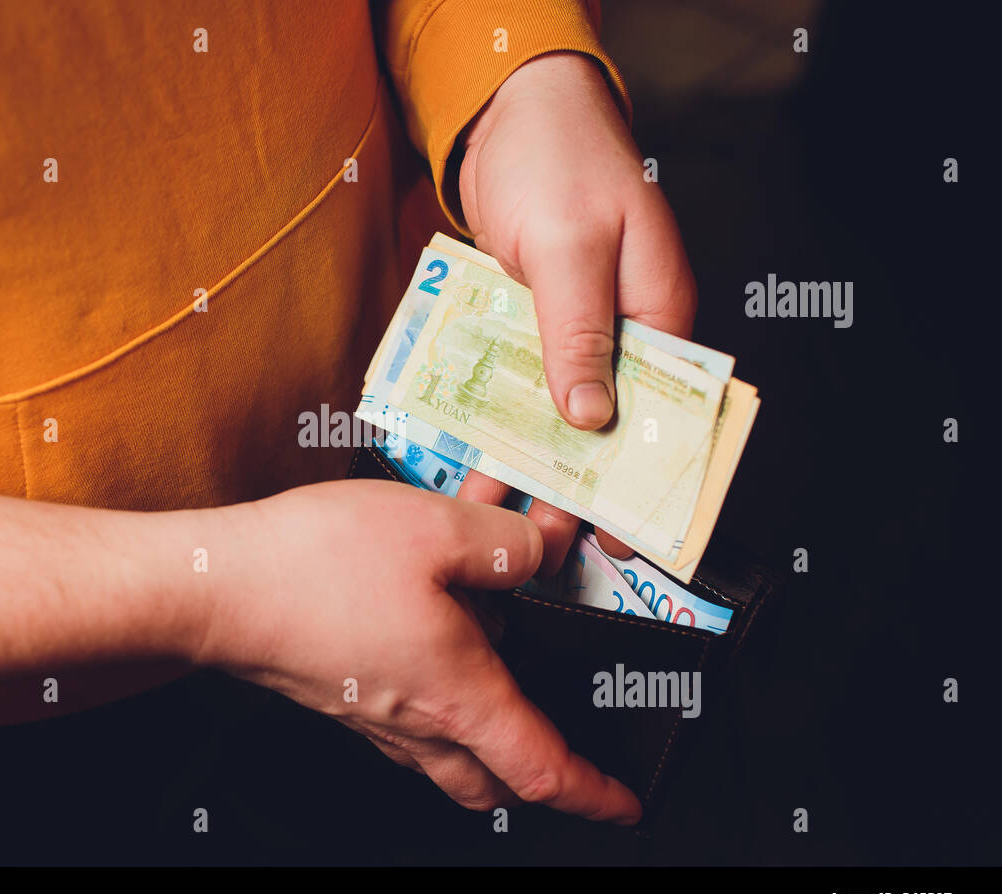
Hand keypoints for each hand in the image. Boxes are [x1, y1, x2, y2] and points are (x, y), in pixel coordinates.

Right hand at [191, 479, 641, 823]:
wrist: (213, 588)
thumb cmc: (315, 568)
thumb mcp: (436, 531)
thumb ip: (504, 544)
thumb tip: (540, 550)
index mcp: (460, 695)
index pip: (546, 772)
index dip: (595, 794)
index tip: (624, 805)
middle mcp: (415, 720)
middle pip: (489, 780)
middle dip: (534, 773)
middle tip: (559, 746)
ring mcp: (368, 711)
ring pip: (443, 751)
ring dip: (480, 727)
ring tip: (492, 661)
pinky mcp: (335, 689)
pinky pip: (400, 713)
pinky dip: (430, 687)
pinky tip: (422, 625)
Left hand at [455, 52, 697, 574]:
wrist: (507, 116)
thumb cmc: (555, 161)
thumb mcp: (568, 248)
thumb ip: (579, 331)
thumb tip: (591, 415)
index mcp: (658, 312)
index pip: (663, 412)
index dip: (643, 477)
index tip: (623, 535)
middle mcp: (622, 327)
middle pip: (605, 422)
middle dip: (574, 482)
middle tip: (542, 539)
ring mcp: (575, 327)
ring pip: (555, 408)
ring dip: (526, 456)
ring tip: (493, 510)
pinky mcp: (532, 322)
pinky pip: (518, 381)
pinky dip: (496, 413)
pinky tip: (469, 452)